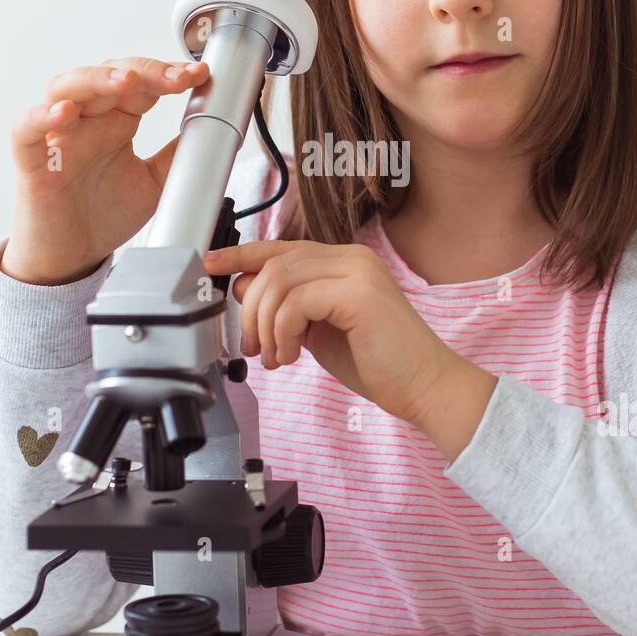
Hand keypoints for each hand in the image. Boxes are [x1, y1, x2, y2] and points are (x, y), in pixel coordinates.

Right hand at [2, 56, 209, 283]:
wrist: (73, 257)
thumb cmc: (105, 214)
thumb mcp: (156, 183)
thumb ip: (178, 156)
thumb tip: (213, 132)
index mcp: (118, 121)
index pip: (142, 83)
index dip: (168, 74)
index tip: (199, 75)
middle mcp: (88, 120)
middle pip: (108, 75)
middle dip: (143, 71)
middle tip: (176, 78)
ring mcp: (58, 136)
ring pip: (66, 88)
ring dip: (96, 79)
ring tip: (125, 82)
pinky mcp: (32, 162)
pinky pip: (26, 130)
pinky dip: (41, 116)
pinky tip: (63, 112)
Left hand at [204, 238, 467, 429]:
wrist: (424, 387)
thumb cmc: (379, 363)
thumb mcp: (318, 331)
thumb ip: (287, 308)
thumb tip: (244, 288)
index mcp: (344, 262)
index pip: (282, 249)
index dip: (242, 254)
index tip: (212, 265)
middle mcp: (352, 257)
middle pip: (274, 265)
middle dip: (251, 310)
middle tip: (253, 348)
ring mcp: (357, 271)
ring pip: (280, 283)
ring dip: (266, 326)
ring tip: (277, 357)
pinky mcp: (358, 292)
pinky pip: (295, 303)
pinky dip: (283, 332)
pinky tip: (294, 356)